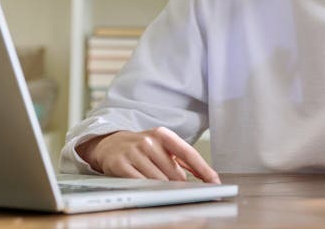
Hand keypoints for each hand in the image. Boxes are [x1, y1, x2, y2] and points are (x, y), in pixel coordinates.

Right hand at [76, 127, 220, 183]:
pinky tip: (143, 185)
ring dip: (161, 188)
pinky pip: (141, 185)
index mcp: (163, 135)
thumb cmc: (141, 147)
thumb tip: (207, 175)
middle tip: (169, 183)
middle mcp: (149, 141)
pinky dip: (146, 189)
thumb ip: (184, 160)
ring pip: (159, 182)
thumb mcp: (162, 146)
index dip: (204, 170)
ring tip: (153, 181)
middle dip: (177, 184)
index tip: (215, 183)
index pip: (189, 154)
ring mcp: (134, 152)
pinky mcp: (121, 165)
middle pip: (175, 175)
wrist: (109, 144)